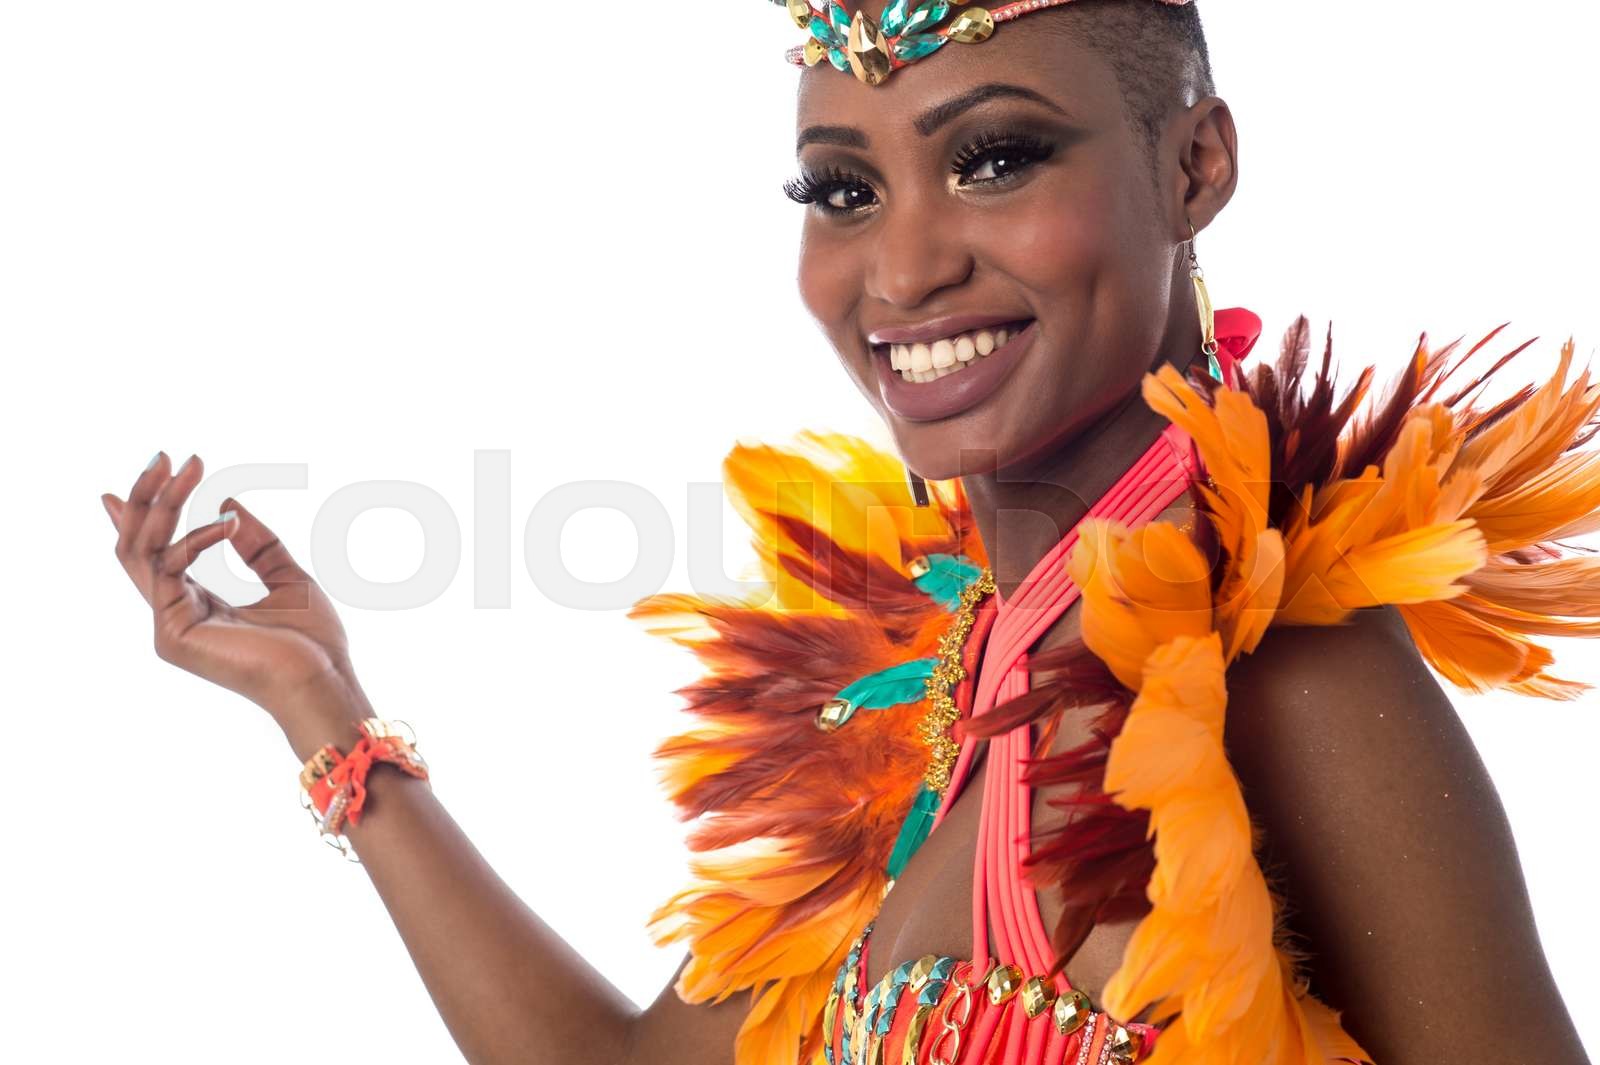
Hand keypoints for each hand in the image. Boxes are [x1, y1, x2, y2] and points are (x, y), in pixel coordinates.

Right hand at [102, 452, 368, 738]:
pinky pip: (168, 568)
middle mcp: (173, 614)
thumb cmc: (313, 641)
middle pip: (137, 547)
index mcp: (196, 605)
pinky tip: (229, 524)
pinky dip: (197, 538)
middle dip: (148, 496)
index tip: (142, 475)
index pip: (155, 554)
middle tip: (166, 456)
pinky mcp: (172, 633)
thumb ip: (256, 543)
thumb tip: (227, 501)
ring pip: (141, 551)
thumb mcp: (287, 576)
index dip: (139, 515)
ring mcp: (168, 626)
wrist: (324, 681)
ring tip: (189, 466)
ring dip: (162, 502)